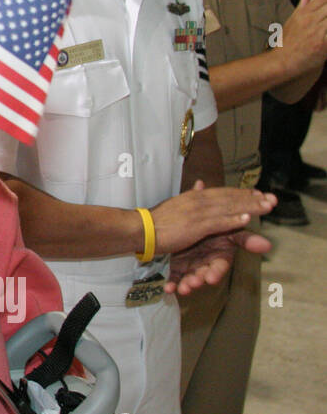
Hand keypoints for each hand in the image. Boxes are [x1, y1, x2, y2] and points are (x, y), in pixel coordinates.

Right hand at [150, 180, 275, 255]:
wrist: (140, 229)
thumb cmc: (156, 221)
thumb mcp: (176, 203)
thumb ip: (191, 195)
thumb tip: (200, 184)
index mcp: (194, 197)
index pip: (222, 192)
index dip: (241, 192)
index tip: (259, 193)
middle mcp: (197, 201)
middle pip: (230, 198)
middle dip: (252, 198)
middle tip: (272, 198)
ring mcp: (197, 213)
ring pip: (228, 208)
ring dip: (249, 207)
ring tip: (267, 206)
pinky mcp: (195, 226)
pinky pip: (218, 222)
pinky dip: (233, 220)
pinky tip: (247, 218)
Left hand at [166, 229, 270, 295]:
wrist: (187, 223)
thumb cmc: (214, 226)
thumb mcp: (229, 231)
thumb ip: (244, 239)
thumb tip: (268, 245)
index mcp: (219, 254)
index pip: (219, 265)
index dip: (216, 272)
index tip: (210, 279)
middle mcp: (206, 261)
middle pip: (203, 273)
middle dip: (199, 280)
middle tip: (192, 284)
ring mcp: (191, 264)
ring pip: (189, 277)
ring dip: (187, 284)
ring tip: (183, 288)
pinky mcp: (177, 265)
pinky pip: (174, 276)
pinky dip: (172, 283)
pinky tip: (168, 288)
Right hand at [277, 0, 326, 76]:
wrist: (283, 62)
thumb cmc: (286, 43)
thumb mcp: (291, 21)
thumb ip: (301, 6)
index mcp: (303, 13)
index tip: (326, 7)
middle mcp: (310, 20)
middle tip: (324, 21)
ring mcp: (318, 32)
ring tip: (324, 28)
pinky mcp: (324, 43)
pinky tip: (326, 37)